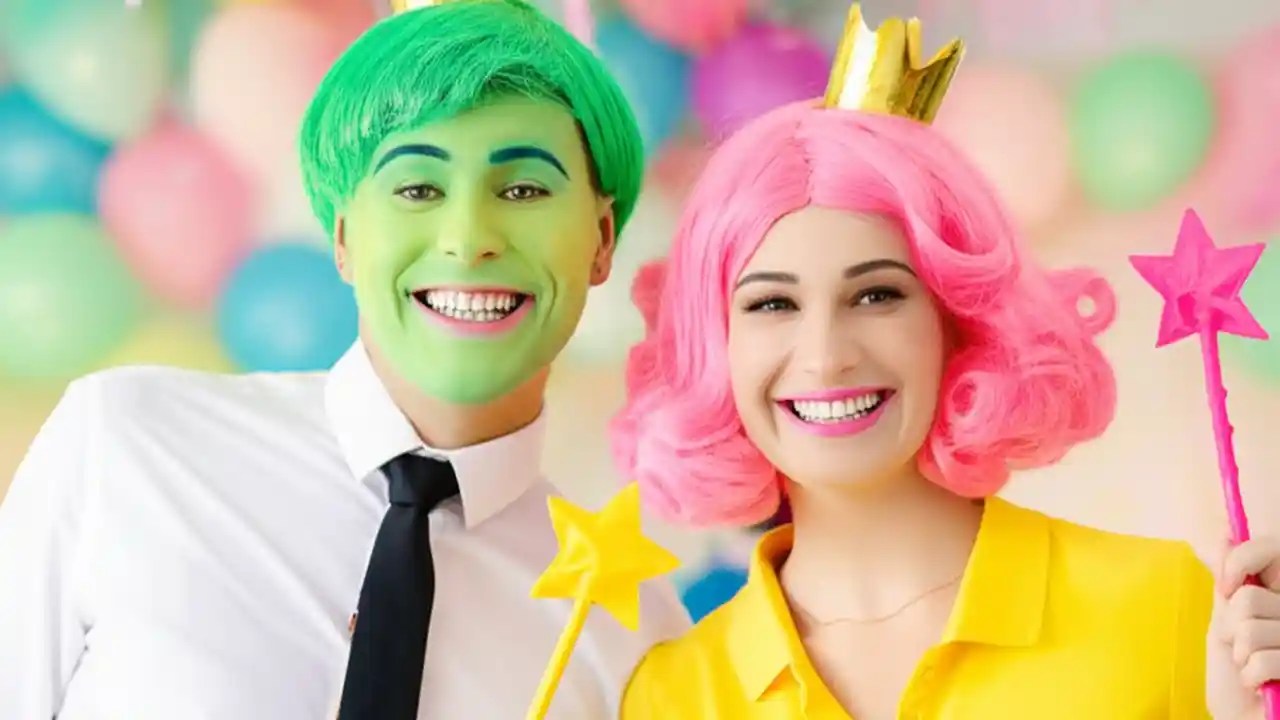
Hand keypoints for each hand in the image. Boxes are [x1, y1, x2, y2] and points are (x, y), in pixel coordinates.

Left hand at [1210, 536, 1279, 719]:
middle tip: (1241, 645)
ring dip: (1240, 654)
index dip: (1239, 561)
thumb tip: (1221, 534)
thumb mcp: (1226, 620)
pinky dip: (1251, 676)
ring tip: (1250, 666)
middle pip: (1248, 598)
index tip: (1226, 587)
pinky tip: (1260, 684)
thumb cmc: (1234, 671)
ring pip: (1251, 628)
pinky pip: (1263, 660)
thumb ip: (1228, 582)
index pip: (1272, 547)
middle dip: (1232, 625)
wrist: (1241, 714)